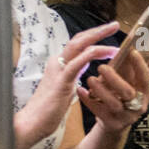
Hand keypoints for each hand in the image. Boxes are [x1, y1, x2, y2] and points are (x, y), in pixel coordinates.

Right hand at [16, 22, 124, 148]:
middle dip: (98, 30)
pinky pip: (77, 62)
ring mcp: (58, 70)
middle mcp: (58, 62)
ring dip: (98, 38)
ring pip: (78, 45)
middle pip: (78, 39)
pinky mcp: (61, 80)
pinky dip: (91, 54)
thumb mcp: (64, 90)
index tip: (109, 33)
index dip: (93, 37)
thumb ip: (72, 79)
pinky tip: (104, 51)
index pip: (78, 45)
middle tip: (115, 24)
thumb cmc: (48, 110)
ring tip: (115, 33)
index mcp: (60, 65)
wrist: (32, 123)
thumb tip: (83, 74)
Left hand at [81, 40, 148, 134]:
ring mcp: (126, 117)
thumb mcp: (129, 82)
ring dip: (101, 90)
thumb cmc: (121, 95)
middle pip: (128, 92)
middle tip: (101, 66)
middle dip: (115, 78)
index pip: (146, 78)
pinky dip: (88, 101)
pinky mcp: (112, 123)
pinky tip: (80, 90)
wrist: (115, 122)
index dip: (140, 65)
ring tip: (89, 79)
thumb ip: (130, 67)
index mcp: (146, 92)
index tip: (131, 51)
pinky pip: (99, 111)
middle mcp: (139, 105)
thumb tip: (132, 43)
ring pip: (114, 103)